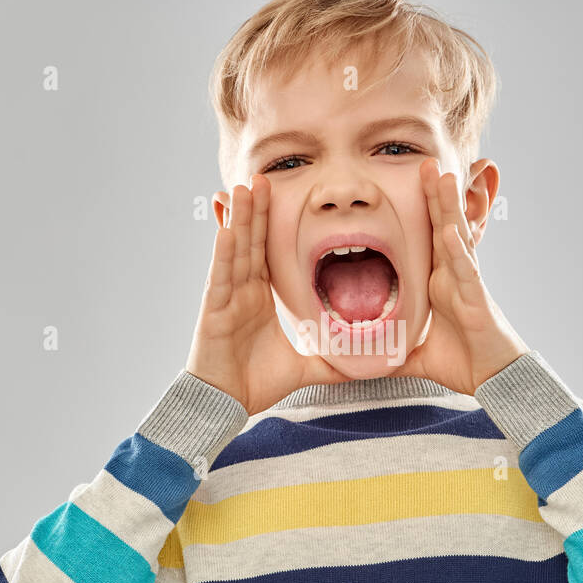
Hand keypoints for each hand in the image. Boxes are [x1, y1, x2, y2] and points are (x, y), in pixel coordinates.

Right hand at [186, 174, 349, 415]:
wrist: (225, 406)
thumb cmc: (256, 383)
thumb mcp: (307, 366)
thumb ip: (334, 360)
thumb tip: (369, 362)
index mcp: (260, 297)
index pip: (268, 252)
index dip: (272, 224)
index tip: (282, 197)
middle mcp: (241, 291)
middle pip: (251, 241)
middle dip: (257, 209)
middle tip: (265, 177)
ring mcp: (226, 298)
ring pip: (235, 250)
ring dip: (239, 218)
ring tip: (244, 187)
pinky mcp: (213, 311)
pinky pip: (220, 276)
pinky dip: (223, 252)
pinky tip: (226, 229)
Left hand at [390, 158, 529, 393]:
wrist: (492, 379)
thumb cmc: (458, 361)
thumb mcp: (410, 351)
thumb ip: (386, 347)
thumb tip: (355, 356)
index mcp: (437, 280)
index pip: (426, 237)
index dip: (419, 210)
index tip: (405, 183)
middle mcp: (453, 274)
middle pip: (442, 225)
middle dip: (434, 194)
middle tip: (424, 161)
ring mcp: (466, 282)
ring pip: (456, 237)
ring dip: (449, 207)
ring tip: (442, 176)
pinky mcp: (477, 298)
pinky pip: (466, 271)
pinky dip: (457, 252)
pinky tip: (449, 233)